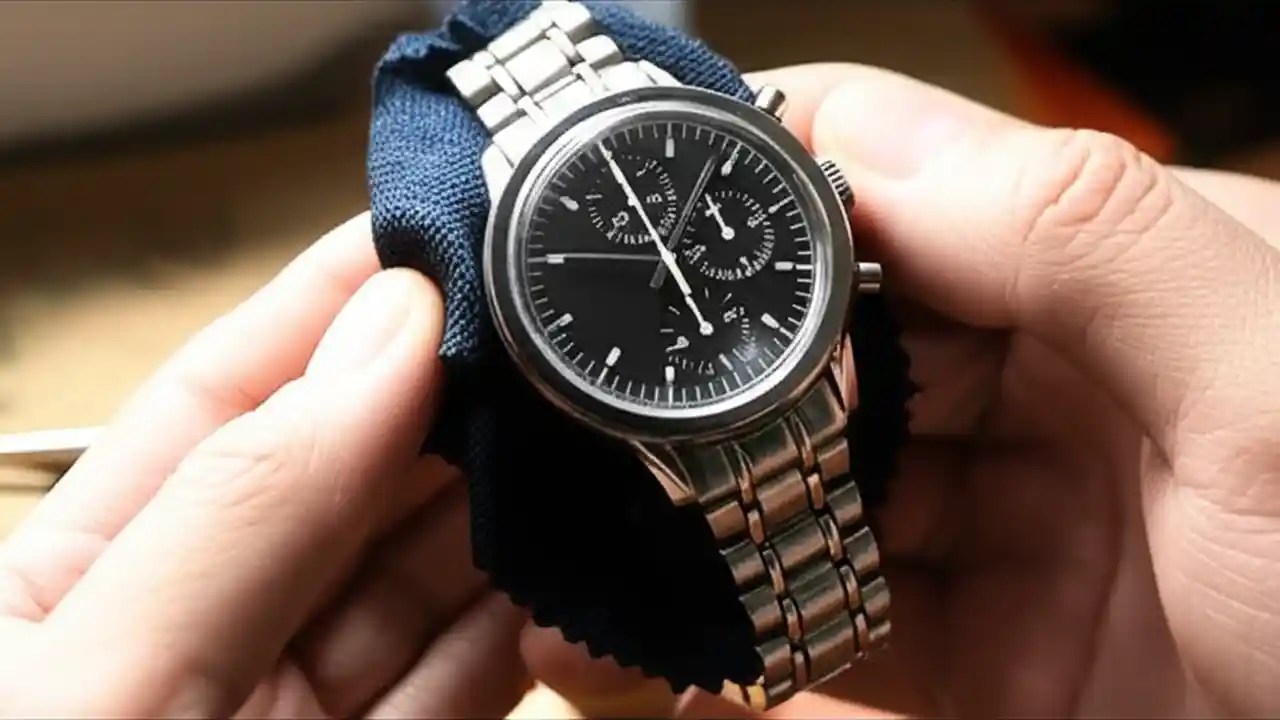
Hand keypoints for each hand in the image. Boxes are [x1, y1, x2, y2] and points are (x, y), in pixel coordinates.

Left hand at [0, 215, 529, 717]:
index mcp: (78, 585)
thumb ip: (248, 508)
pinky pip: (469, 678)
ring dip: (508, 512)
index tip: (433, 235)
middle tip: (543, 336)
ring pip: (426, 576)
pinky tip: (568, 581)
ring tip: (584, 444)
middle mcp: (198, 632)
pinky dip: (527, 631)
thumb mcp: (106, 683)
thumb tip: (389, 330)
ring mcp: (293, 707)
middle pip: (346, 478)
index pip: (221, 402)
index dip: (328, 308)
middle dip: (449, 401)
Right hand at [520, 64, 1279, 717]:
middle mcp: (1054, 389)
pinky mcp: (987, 658)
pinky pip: (829, 628)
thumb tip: (856, 136)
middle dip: (709, 381)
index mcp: (1120, 279)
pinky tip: (646, 635)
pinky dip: (737, 636)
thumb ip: (1079, 236)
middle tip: (589, 409)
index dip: (768, 195)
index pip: (906, 191)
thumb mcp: (1275, 393)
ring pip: (812, 497)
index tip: (633, 223)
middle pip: (833, 353)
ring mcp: (1012, 529)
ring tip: (577, 527)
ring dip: (700, 516)